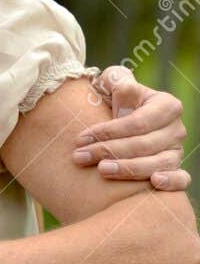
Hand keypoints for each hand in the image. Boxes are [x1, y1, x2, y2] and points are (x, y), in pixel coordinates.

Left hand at [77, 66, 189, 190]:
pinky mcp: (175, 168)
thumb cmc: (114, 96)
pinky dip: (171, 182)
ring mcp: (177, 150)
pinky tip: (153, 183)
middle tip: (80, 157)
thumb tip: (124, 91)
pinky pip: (181, 179)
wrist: (116, 114)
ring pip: (158, 164)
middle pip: (143, 144)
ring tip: (102, 170)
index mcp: (166, 105)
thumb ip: (119, 81)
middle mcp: (175, 129)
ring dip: (129, 169)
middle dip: (109, 151)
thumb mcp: (114, 82)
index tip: (80, 138)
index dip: (108, 131)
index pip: (137, 122)